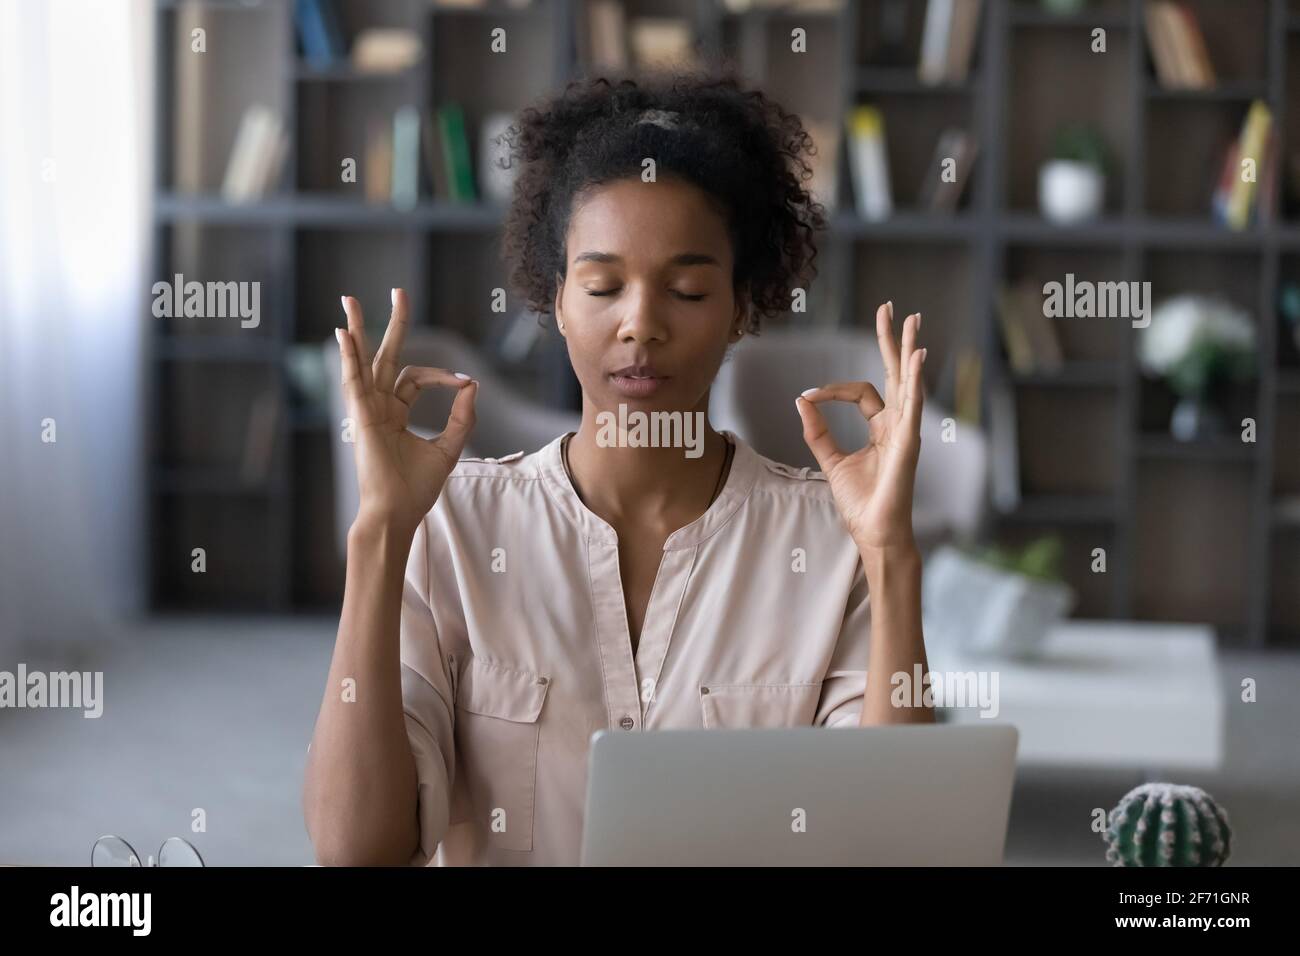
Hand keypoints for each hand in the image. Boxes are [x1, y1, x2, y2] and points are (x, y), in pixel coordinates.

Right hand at [337, 289, 477, 535]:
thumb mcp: (449, 448)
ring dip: (357, 330)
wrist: (398, 512)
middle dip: (393, 324)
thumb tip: (472, 385)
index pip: (417, 378)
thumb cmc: (417, 488)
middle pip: (385, 356)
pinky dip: (348, 358)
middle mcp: (380, 406)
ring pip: (364, 361)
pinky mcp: (361, 417)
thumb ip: (462, 417)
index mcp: (396, 412)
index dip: (444, 376)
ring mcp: (368, 410)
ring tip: (350, 299)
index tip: (465, 384)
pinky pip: (354, 381)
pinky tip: (343, 334)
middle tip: (397, 292)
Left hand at [794, 301, 925, 552]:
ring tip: (911, 319)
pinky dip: (915, 380)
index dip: (832, 391)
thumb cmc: (860, 503)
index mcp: (882, 428)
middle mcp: (898, 424)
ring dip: (909, 349)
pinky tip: (917, 356)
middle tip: (891, 308)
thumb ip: (817, 431)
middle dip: (892, 341)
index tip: (808, 396)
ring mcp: (907, 431)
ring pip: (908, 381)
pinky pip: (913, 405)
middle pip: (895, 373)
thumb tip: (801, 400)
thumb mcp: (831, 461)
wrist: (874, 533)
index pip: (862, 393)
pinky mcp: (909, 442)